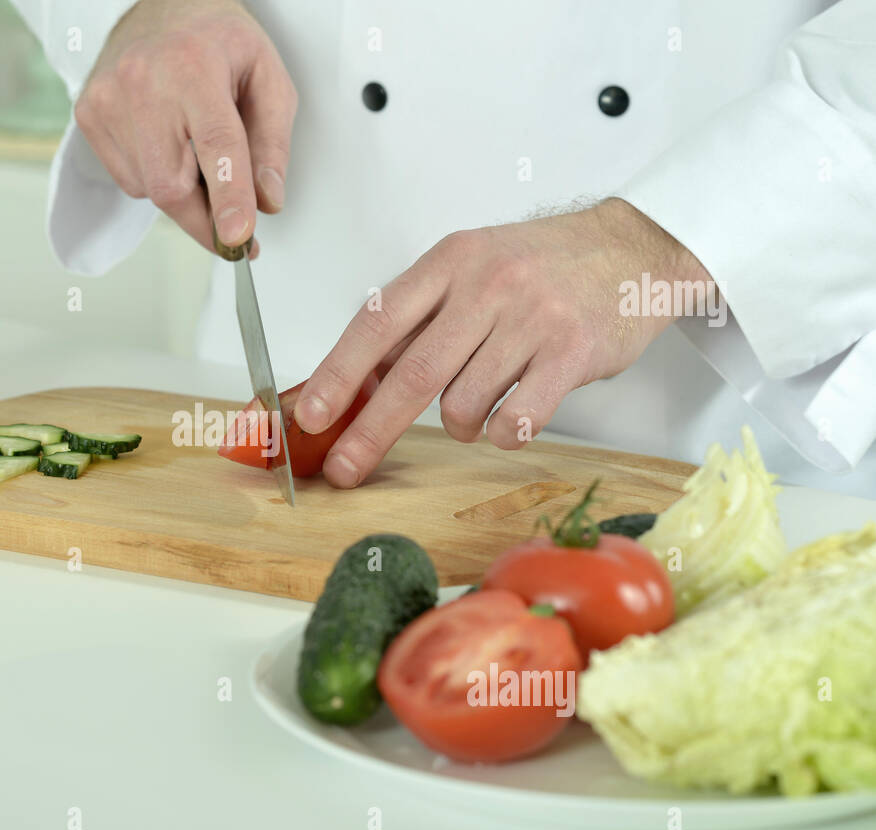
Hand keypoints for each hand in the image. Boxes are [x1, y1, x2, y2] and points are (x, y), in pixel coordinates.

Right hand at [75, 0, 297, 254]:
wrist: (159, 8)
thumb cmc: (216, 42)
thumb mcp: (267, 77)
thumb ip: (272, 143)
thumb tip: (266, 201)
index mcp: (194, 65)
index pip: (215, 144)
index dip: (228, 197)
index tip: (237, 237)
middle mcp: (142, 81)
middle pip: (171, 184)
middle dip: (207, 219)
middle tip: (236, 227)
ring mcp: (108, 101)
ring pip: (152, 190)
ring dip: (184, 190)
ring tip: (194, 144)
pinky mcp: (89, 116)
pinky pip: (131, 180)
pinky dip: (158, 176)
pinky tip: (167, 141)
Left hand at [295, 198, 714, 487]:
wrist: (633, 249)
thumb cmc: (541, 265)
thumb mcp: (471, 268)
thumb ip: (417, 320)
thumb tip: (352, 381)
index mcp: (450, 262)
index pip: (377, 322)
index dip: (337, 373)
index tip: (309, 414)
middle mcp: (488, 286)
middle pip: (413, 374)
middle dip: (370, 430)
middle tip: (344, 468)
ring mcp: (532, 319)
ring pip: (463, 404)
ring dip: (457, 425)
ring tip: (475, 408)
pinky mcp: (572, 354)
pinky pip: (516, 421)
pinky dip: (503, 433)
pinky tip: (512, 416)